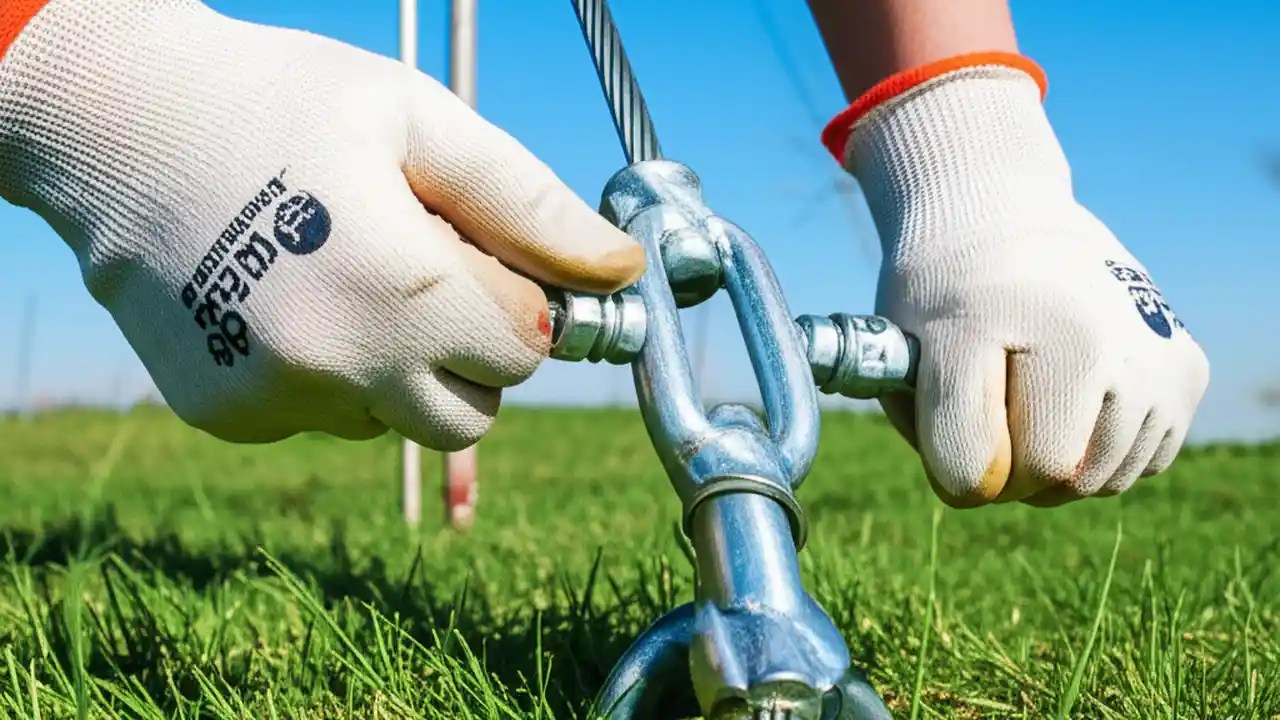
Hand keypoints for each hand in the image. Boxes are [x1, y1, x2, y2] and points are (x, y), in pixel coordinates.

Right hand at [0, 0, 642, 449]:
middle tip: (421, 271)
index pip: (526, 347)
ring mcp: (277, 399)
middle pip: (473, 413)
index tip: (482, 255)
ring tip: (341, 272)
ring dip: (398, 365)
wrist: (115, 124)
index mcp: (402, 288)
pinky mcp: (229, 416)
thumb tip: (621, 272)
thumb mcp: (418, 123)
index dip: (517, 299)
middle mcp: (341, 365)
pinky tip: (287, 300)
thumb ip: (528, 206)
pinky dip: (329, 374)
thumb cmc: (280, 102)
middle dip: (471, 352)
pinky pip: (325, 418)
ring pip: (397, 420)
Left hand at [839, 63, 1208, 506]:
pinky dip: (1101, 450)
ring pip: (1100, 481)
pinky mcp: (1188, 370)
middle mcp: (1100, 340)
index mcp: (1013, 328)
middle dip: (1012, 471)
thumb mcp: (904, 353)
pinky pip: (1137, 463)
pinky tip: (1074, 393)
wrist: (1002, 218)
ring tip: (1031, 394)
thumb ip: (938, 434)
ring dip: (1058, 464)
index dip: (954, 466)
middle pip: (1054, 481)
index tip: (947, 421)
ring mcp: (1155, 356)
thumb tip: (987, 491)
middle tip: (990, 408)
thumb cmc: (942, 294)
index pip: (978, 469)